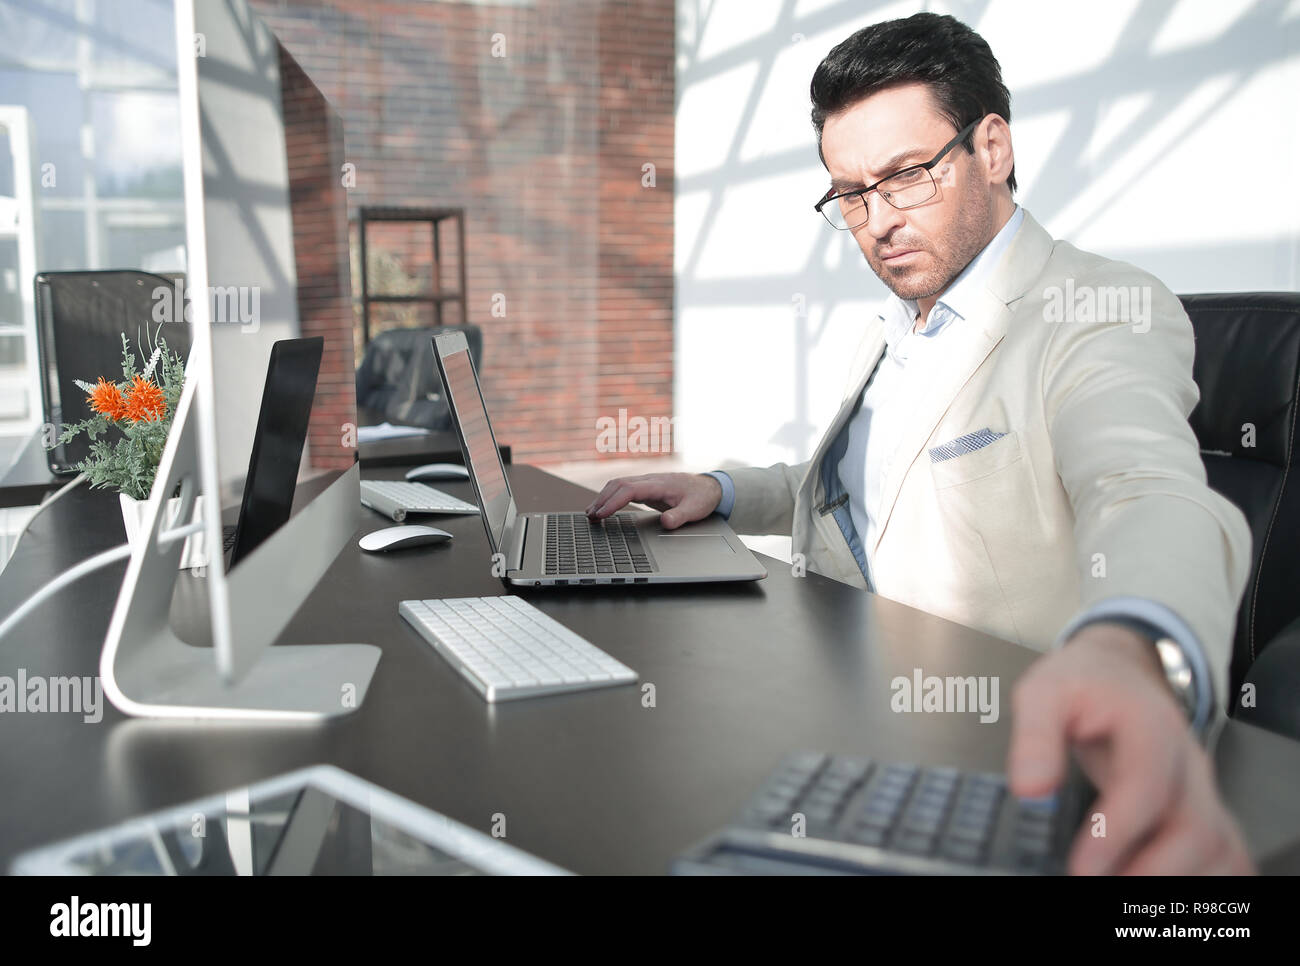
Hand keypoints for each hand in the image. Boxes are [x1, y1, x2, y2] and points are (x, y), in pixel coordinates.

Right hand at [585, 473, 722, 528]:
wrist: (709, 487)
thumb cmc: (701, 497)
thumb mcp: (695, 509)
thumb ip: (680, 516)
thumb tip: (666, 522)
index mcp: (659, 484)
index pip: (629, 490)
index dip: (613, 502)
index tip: (601, 514)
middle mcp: (650, 480)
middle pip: (619, 485)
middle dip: (602, 499)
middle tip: (589, 516)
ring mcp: (646, 482)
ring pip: (618, 484)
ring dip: (603, 497)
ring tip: (590, 513)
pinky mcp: (646, 487)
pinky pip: (623, 488)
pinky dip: (610, 496)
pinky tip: (603, 507)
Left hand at [1006, 623, 1252, 874]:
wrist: (1115, 672)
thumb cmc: (1081, 683)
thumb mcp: (1044, 692)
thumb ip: (1035, 737)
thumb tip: (1030, 791)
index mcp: (1151, 726)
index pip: (1147, 785)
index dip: (1118, 831)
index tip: (1083, 868)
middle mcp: (1187, 762)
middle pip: (1196, 828)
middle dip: (1152, 871)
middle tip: (1098, 886)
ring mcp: (1201, 789)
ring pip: (1217, 847)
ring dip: (1175, 880)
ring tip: (1118, 892)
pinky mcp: (1201, 810)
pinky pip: (1221, 854)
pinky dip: (1195, 879)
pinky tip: (1151, 886)